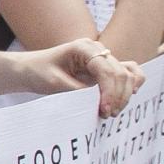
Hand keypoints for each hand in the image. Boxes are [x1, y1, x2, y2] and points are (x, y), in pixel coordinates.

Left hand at [16, 36, 142, 116]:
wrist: (31, 69)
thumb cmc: (39, 72)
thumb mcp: (54, 83)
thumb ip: (78, 90)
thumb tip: (100, 103)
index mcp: (83, 48)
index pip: (107, 70)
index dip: (109, 92)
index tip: (104, 111)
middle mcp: (97, 49)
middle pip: (120, 73)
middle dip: (117, 97)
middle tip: (106, 115)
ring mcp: (103, 57)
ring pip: (127, 74)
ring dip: (124, 94)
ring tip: (111, 112)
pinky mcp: (105, 67)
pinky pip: (128, 71)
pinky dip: (132, 83)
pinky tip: (132, 95)